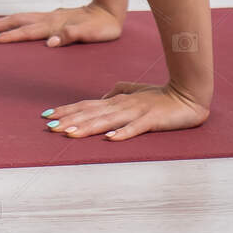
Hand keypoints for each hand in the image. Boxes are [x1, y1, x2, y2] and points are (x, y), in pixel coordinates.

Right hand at [0, 2, 122, 46]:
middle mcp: (49, 20)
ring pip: (21, 18)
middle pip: (18, 21)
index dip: (11, 36)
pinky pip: (29, 19)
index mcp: (54, 25)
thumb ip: (71, 36)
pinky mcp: (54, 18)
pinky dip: (16, 22)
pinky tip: (12, 25)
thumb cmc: (102, 26)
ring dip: (3, 22)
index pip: (28, 31)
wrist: (110, 9)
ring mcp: (50, 17)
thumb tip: (50, 43)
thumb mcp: (91, 34)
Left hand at [42, 81, 209, 140]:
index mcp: (115, 100)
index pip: (86, 105)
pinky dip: (122, 133)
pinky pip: (135, 128)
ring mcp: (135, 112)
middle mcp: (121, 104)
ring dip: (87, 127)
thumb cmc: (158, 95)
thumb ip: (116, 94)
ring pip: (107, 120)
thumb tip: (101, 99)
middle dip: (69, 120)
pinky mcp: (151, 120)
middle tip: (49, 127)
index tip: (47, 116)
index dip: (66, 110)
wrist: (186, 94)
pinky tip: (110, 139)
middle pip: (91, 113)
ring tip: (70, 133)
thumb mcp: (132, 93)